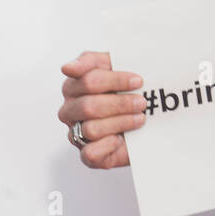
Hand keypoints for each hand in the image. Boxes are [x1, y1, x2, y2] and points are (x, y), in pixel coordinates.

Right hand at [58, 50, 146, 168]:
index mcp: (73, 86)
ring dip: (121, 122)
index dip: (115, 80)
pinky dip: (108, 145)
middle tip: (141, 102)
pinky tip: (121, 139)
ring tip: (140, 118)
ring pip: (92, 128)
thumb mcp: (115, 66)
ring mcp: (76, 132)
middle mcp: (70, 110)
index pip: (88, 80)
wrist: (146, 120)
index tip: (137, 81)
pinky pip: (91, 153)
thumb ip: (92, 61)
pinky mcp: (87, 154)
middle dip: (120, 103)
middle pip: (89, 106)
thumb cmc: (126, 91)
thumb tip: (68, 67)